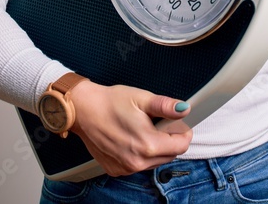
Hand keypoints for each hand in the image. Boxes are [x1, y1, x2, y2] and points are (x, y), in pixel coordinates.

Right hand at [70, 81, 191, 176]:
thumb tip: (184, 109)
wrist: (83, 110)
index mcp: (147, 144)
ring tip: (142, 129)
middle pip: (170, 155)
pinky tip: (130, 139)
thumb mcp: (141, 98)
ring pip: (155, 162)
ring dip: (156, 148)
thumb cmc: (110, 102)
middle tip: (158, 123)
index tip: (177, 123)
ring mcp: (126, 168)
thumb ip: (165, 106)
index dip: (183, 131)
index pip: (182, 146)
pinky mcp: (117, 170)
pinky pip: (139, 165)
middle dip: (169, 139)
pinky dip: (140, 154)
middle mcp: (137, 162)